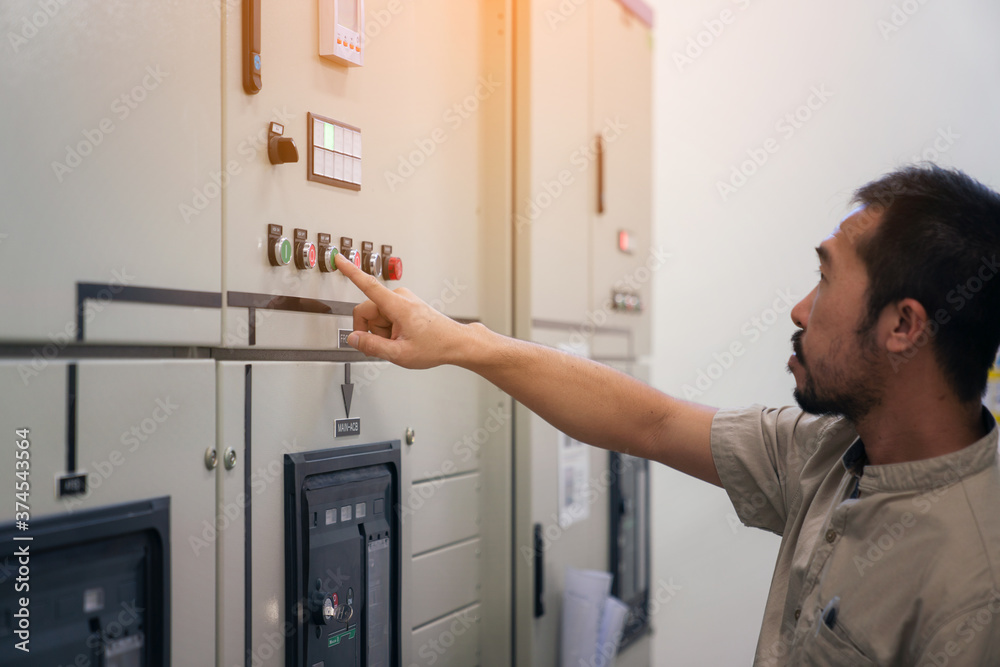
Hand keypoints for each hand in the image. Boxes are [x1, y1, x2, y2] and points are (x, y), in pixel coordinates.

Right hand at [334, 252, 475, 368]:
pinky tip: (401, 337)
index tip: (339, 258)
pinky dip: (388, 329)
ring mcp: (403, 299)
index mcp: (397, 305)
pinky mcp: (404, 304)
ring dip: (381, 332)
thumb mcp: (400, 354)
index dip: (350, 271)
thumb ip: (372, 346)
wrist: (455, 343)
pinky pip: (385, 316)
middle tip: (385, 346)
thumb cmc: (435, 346)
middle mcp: (399, 296)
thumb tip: (353, 339)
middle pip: (367, 311)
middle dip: (370, 331)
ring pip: (375, 316)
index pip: (367, 284)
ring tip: (399, 341)